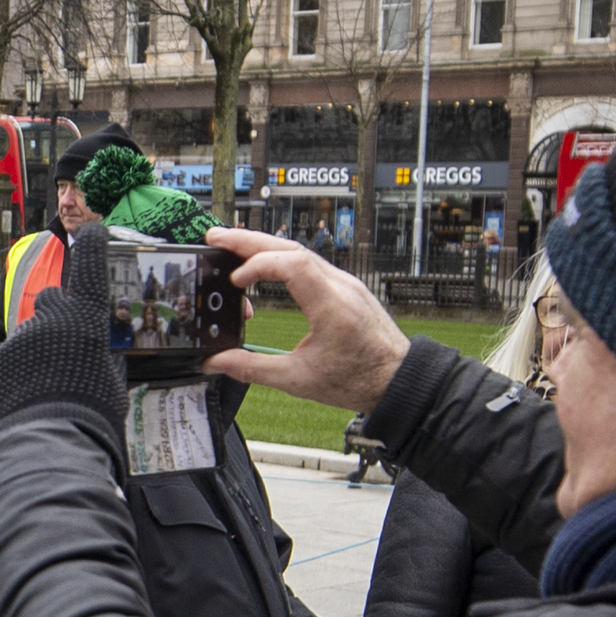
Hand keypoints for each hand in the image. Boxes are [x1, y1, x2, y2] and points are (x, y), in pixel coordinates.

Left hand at [0, 227, 123, 431]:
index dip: (91, 248)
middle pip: (51, 301)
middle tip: (62, 350)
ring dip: (35, 352)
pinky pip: (9, 357)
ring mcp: (22, 336)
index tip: (91, 231)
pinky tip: (26, 394)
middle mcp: (53, 319)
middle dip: (54, 315)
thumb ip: (97, 356)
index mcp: (86, 321)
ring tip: (44, 387)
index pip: (90, 273)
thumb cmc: (90, 415)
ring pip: (29, 334)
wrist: (50, 441)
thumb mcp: (109, 380)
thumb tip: (92, 355)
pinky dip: (16, 371)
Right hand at [201, 229, 409, 416]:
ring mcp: (345, 283)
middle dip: (250, 240)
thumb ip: (253, 368)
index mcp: (332, 306)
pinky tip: (265, 263)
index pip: (292, 263)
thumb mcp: (298, 379)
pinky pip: (310, 262)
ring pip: (301, 251)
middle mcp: (341, 286)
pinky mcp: (345, 288)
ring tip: (233, 246)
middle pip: (291, 247)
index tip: (236, 281)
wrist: (398, 380)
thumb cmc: (359, 380)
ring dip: (265, 246)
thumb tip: (217, 362)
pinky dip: (282, 258)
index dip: (257, 265)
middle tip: (217, 236)